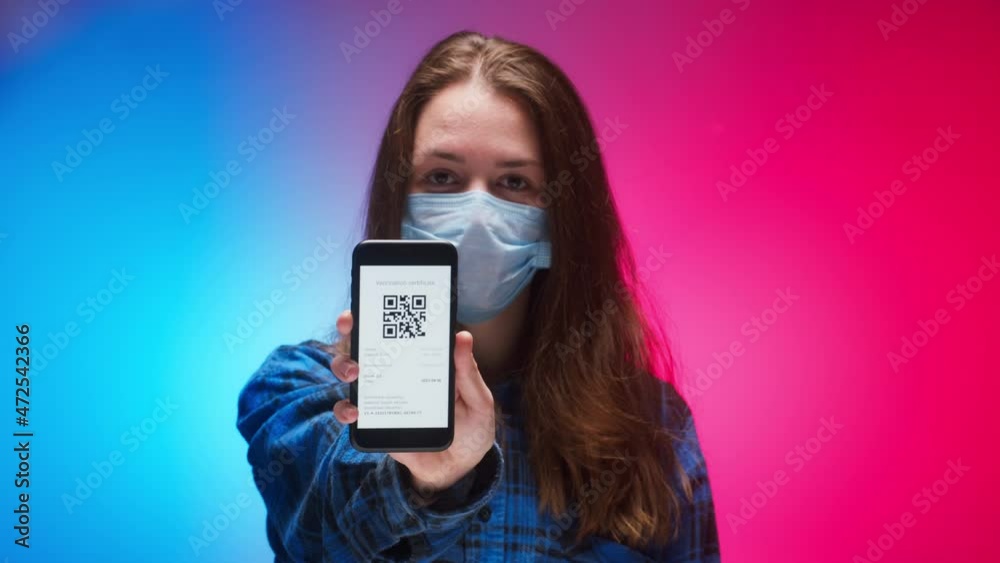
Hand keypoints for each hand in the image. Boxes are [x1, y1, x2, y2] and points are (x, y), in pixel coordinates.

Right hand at [330, 310, 495, 494]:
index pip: (398, 328)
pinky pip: (349, 411)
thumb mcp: (478, 400)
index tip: (371, 298)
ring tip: (355, 372)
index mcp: (422, 359)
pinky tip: (354, 410)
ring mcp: (382, 395)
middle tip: (351, 325)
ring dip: (344, 365)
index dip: (381, 310)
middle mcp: (396, 371)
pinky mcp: (373, 422)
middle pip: (365, 342)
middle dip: (350, 328)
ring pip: (349, 371)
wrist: (459, 468)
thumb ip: (468, 373)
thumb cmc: (471, 428)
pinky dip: (345, 409)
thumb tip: (462, 336)